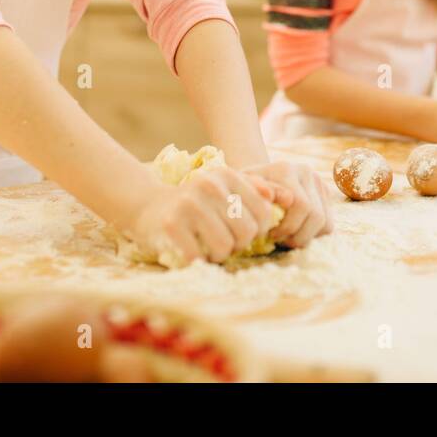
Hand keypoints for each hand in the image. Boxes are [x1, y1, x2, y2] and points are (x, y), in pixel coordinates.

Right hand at [126, 166, 278, 266]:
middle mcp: (209, 185)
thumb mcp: (225, 189)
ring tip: (210, 248)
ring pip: (225, 246)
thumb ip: (256, 191)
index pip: (264, 211)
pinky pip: (199, 256)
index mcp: (227, 175)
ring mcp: (189, 204)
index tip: (242, 231)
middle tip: (225, 242)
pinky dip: (199, 261)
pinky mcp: (172, 224)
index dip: (258, 230)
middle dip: (239, 244)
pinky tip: (193, 252)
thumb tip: (287, 197)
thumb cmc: (196, 203)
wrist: (149, 206)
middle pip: (247, 231)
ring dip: (219, 255)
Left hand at [241, 160, 332, 248]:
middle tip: (279, 241)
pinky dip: (314, 235)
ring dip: (306, 237)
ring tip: (287, 239)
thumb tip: (268, 197)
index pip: (300, 204)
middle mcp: (306, 172)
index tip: (270, 235)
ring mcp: (318, 182)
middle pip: (315, 215)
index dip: (287, 227)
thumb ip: (251, 193)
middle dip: (297, 236)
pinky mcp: (325, 194)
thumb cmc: (246, 190)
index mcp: (285, 169)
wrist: (258, 180)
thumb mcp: (242, 191)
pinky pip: (329, 225)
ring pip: (325, 222)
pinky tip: (296, 233)